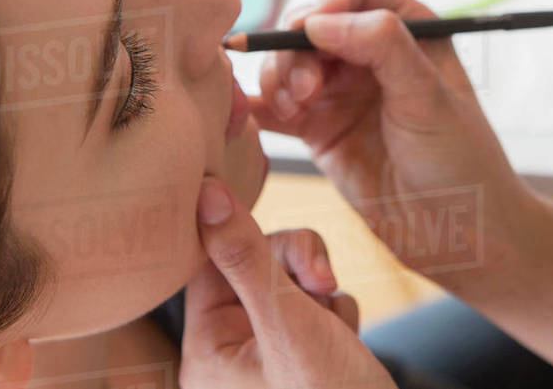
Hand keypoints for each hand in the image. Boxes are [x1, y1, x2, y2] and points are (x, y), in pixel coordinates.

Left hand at [179, 177, 394, 388]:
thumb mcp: (286, 322)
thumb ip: (246, 256)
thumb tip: (205, 195)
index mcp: (208, 353)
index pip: (209, 264)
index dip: (238, 234)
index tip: (262, 214)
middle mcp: (233, 356)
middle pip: (256, 265)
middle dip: (296, 265)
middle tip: (321, 281)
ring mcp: (271, 357)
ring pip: (291, 281)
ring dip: (323, 291)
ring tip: (337, 324)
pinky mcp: (306, 358)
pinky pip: (317, 307)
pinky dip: (338, 315)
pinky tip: (347, 342)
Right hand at [253, 0, 533, 279]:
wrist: (458, 233)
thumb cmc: (462, 161)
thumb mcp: (429, 96)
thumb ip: (381, 46)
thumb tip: (321, 19)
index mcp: (407, 26)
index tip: (312, 30)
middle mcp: (368, 51)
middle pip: (308, 21)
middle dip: (295, 49)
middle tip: (306, 93)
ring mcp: (340, 89)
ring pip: (285, 61)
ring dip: (277, 79)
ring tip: (295, 111)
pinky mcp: (317, 129)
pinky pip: (274, 107)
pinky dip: (258, 109)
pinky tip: (256, 119)